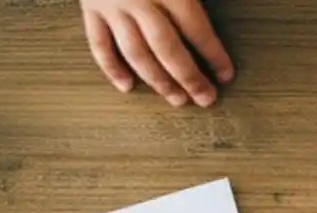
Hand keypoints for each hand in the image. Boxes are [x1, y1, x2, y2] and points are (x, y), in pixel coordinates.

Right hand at [81, 0, 232, 107]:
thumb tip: (222, 2)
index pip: (196, 29)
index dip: (214, 55)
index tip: (226, 75)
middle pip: (167, 49)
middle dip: (188, 78)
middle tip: (205, 99)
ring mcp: (112, 6)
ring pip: (136, 53)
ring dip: (157, 81)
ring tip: (176, 99)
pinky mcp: (91, 7)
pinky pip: (98, 44)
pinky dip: (111, 68)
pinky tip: (127, 87)